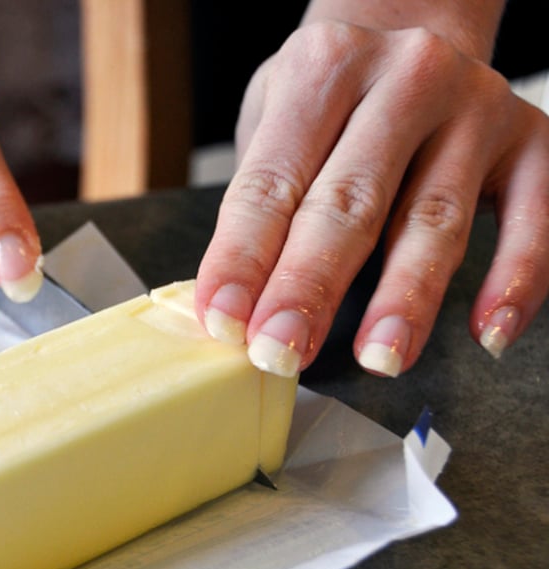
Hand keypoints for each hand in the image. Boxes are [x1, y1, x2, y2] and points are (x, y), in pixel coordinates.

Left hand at [195, 20, 548, 376]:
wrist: (411, 35)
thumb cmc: (329, 99)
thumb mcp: (272, 120)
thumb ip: (258, 204)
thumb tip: (234, 309)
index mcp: (325, 66)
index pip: (274, 181)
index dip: (243, 258)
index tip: (224, 321)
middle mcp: (406, 77)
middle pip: (351, 202)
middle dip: (310, 287)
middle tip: (280, 351)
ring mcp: (476, 105)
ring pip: (435, 219)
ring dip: (405, 298)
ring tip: (377, 358)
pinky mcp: (531, 139)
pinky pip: (535, 218)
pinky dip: (518, 280)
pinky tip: (489, 332)